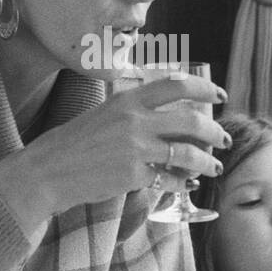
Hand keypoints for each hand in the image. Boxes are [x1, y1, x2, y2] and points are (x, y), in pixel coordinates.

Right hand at [0, 74, 229, 225]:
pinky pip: (170, 179)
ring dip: (208, 162)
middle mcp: (135, 120)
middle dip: (215, 132)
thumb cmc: (74, 143)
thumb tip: (170, 119)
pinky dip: (183, 183)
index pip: (176, 85)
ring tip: (214, 168)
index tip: (219, 95)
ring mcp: (136, 148)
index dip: (204, 89)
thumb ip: (135, 112)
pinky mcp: (134, 175)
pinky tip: (187, 185)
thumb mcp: (104, 115)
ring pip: (187, 154)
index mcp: (127, 100)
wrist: (48, 171)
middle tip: (223, 139)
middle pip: (191, 121)